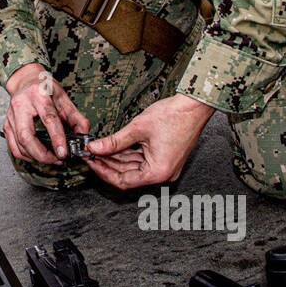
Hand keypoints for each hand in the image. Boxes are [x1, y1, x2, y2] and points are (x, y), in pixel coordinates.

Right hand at [3, 63, 89, 164]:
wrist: (25, 80)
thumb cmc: (44, 88)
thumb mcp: (63, 97)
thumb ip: (75, 116)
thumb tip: (84, 134)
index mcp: (38, 94)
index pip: (48, 119)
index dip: (57, 138)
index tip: (64, 153)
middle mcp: (21, 105)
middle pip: (26, 137)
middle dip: (42, 154)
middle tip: (57, 160)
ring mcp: (11, 116)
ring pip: (19, 145)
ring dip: (36, 157)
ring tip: (51, 159)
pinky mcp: (6, 125)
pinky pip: (14, 148)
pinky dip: (26, 156)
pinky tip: (37, 156)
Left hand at [84, 93, 214, 190]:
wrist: (194, 106)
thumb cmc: (174, 116)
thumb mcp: (138, 128)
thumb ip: (114, 141)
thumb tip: (95, 148)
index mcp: (157, 172)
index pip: (123, 181)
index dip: (104, 172)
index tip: (91, 162)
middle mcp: (163, 174)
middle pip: (128, 175)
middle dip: (108, 163)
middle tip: (92, 152)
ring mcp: (165, 167)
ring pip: (134, 167)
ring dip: (117, 158)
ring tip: (100, 148)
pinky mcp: (165, 158)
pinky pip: (142, 160)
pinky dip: (128, 153)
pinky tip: (114, 146)